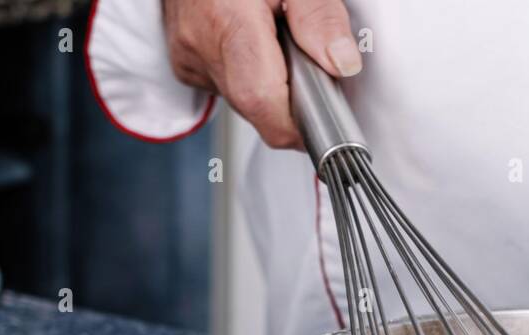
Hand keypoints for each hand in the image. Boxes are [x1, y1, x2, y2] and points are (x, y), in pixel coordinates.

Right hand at [162, 0, 360, 148]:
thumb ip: (320, 17)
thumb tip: (342, 64)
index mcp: (228, 21)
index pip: (261, 100)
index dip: (295, 124)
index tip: (323, 125)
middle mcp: (201, 46)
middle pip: (254, 107)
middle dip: (288, 100)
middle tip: (305, 64)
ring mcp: (189, 60)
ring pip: (241, 101)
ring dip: (268, 86)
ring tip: (276, 44)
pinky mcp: (186, 67)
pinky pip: (225, 87)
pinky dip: (247, 75)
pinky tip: (252, 45)